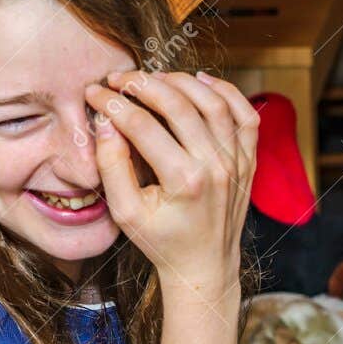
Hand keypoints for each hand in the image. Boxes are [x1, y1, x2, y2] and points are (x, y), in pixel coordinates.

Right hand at [86, 70, 258, 297]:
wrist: (204, 265)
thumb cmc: (162, 241)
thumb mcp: (125, 213)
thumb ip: (112, 166)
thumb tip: (106, 122)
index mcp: (184, 181)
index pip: (142, 126)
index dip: (113, 103)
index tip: (94, 91)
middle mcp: (215, 166)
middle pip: (178, 105)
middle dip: (142, 84)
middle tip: (119, 78)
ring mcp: (236, 161)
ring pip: (213, 102)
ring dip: (180, 82)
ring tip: (152, 77)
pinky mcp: (248, 160)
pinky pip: (245, 115)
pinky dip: (226, 92)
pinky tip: (200, 82)